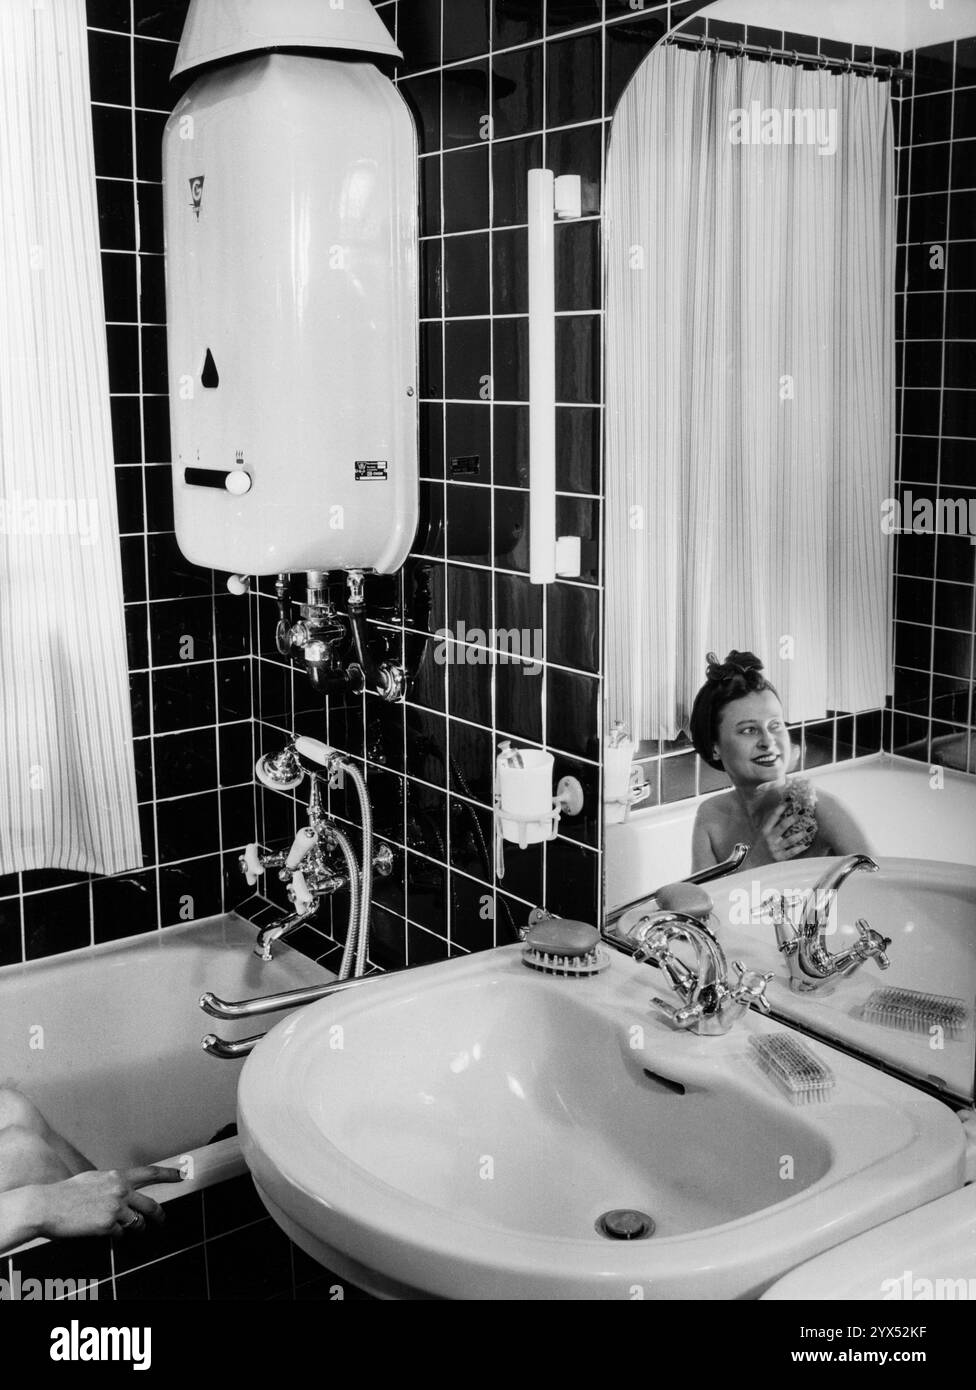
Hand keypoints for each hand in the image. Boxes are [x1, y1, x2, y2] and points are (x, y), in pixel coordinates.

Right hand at [34, 1165, 183, 1239]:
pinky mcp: (108, 1225)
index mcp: (117, 1176)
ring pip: (137, 1223)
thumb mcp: (93, 1179)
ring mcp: (116, 1208)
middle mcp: (120, 1190)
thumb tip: (123, 1189)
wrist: (48, 1205)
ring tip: (127, 1229)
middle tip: (162, 1220)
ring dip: (136, 1228)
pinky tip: (106, 1233)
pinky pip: (120, 1234)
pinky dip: (117, 1236)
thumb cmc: (66, 1192)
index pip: (150, 1173)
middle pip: (151, 1205)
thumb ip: (111, 1183)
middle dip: (159, 1215)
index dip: (169, 1174)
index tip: (182, 1175)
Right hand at [760, 802, 814, 861]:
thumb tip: (781, 813)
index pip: (773, 817)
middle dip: (793, 818)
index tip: (789, 800)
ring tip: (810, 828)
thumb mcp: (761, 835)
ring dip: (801, 834)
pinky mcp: (779, 858)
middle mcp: (769, 839)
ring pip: (790, 840)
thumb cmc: (759, 848)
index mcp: (764, 831)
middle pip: (783, 826)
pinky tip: (807, 843)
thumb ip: (770, 826)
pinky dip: (799, 848)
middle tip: (803, 812)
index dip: (781, 808)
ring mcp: (774, 849)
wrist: (752, 865)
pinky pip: (791, 852)